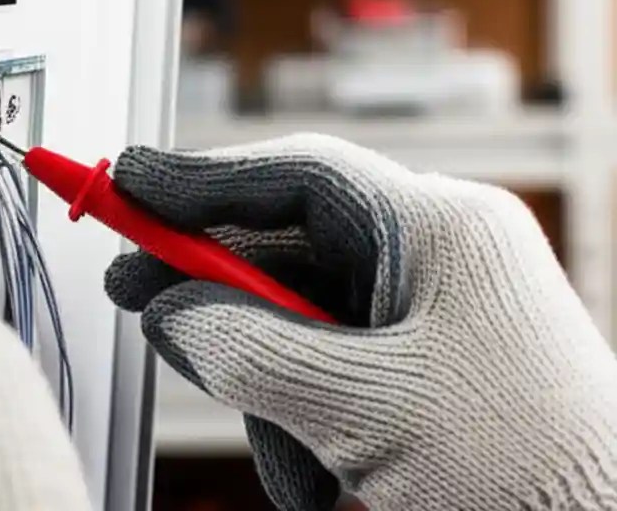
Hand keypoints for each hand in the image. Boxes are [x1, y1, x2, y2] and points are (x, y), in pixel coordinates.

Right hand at [105, 134, 616, 509]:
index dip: (198, 177)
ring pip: (298, 324)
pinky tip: (322, 478)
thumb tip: (167, 313)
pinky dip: (304, 424)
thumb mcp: (363, 405)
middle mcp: (433, 260)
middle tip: (136, 291)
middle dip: (215, 294)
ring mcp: (428, 319)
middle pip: (285, 248)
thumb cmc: (527, 467)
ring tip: (299, 469)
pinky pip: (329, 375)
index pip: (295, 174)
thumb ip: (246, 348)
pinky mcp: (421, 375)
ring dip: (270, 395)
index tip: (125, 182)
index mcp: (440, 230)